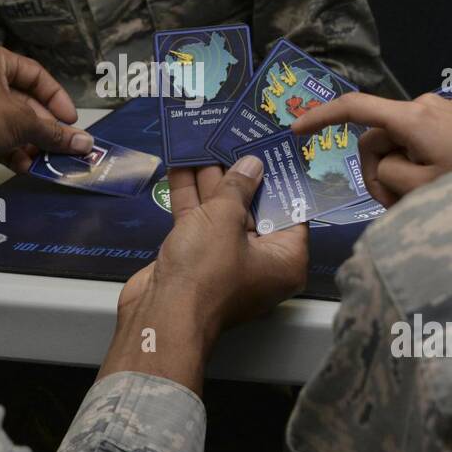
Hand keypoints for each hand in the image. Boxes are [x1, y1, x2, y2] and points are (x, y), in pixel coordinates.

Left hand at [0, 42, 91, 170]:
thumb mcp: (22, 122)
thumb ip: (54, 133)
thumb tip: (85, 143)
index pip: (36, 75)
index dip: (57, 99)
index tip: (70, 121)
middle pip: (23, 102)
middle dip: (43, 128)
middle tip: (60, 146)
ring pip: (9, 122)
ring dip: (28, 143)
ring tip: (42, 160)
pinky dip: (8, 149)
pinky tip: (22, 166)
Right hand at [117, 158, 308, 355]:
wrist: (162, 313)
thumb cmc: (206, 271)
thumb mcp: (225, 219)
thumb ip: (238, 187)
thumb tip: (252, 164)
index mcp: (284, 258)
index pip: (290, 210)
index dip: (279, 177)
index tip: (272, 149)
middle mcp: (260, 261)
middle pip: (254, 208)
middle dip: (240, 173)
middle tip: (236, 137)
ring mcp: (225, 260)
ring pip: (221, 212)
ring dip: (210, 180)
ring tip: (205, 141)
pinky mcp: (196, 259)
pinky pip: (198, 221)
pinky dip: (189, 196)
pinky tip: (180, 164)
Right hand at [292, 92, 451, 207]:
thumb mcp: (420, 190)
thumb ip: (387, 174)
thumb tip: (386, 166)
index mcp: (413, 117)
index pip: (354, 108)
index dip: (320, 118)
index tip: (295, 132)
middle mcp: (427, 105)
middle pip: (377, 137)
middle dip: (376, 172)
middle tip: (392, 208)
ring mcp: (447, 113)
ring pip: (400, 144)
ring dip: (399, 174)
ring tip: (419, 206)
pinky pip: (423, 143)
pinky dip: (418, 167)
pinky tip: (436, 193)